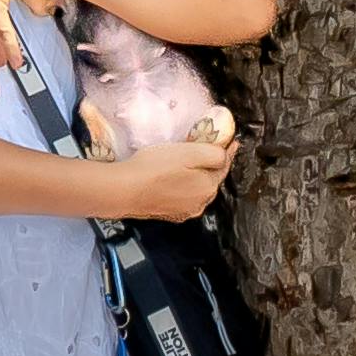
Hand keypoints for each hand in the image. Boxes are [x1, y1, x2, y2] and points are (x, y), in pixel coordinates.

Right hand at [101, 119, 237, 223]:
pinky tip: (172, 178)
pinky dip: (182, 186)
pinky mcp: (167, 213)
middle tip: (206, 148)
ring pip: (196, 189)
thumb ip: (214, 153)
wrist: (124, 190)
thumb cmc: (154, 168)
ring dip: (196, 177)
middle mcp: (199, 204)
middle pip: (211, 179)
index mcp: (208, 187)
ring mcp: (183, 211)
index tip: (231, 142)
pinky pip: (181, 197)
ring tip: (188, 162)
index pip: (224, 166)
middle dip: (211, 165)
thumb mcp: (190, 152)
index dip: (227, 152)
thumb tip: (225, 154)